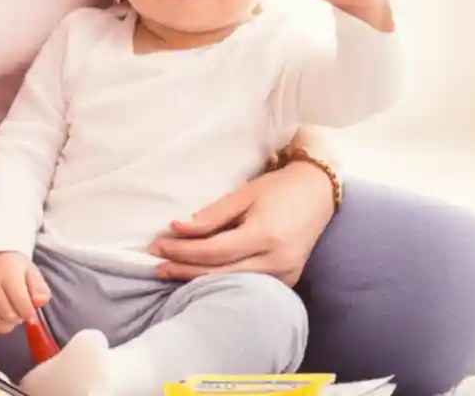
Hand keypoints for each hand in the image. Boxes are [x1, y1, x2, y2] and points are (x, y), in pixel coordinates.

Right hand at [0, 251, 51, 337]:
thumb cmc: (15, 269)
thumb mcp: (32, 272)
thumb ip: (39, 288)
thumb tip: (40, 301)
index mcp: (8, 276)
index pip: (20, 301)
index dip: (29, 313)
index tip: (32, 316)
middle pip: (7, 314)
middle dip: (19, 318)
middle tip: (21, 311)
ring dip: (7, 325)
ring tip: (11, 315)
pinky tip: (0, 323)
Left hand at [149, 161, 333, 285]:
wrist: (319, 194)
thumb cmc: (279, 188)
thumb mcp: (244, 194)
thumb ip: (212, 215)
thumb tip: (178, 228)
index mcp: (266, 235)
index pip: (214, 251)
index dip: (183, 250)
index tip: (158, 245)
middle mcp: (277, 260)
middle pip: (219, 272)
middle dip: (184, 269)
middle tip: (155, 264)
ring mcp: (285, 274)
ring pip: (232, 284)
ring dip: (198, 279)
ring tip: (170, 272)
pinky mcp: (288, 280)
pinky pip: (248, 286)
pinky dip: (222, 282)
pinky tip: (200, 278)